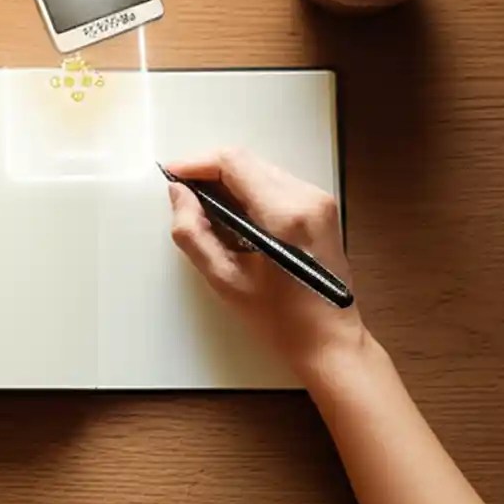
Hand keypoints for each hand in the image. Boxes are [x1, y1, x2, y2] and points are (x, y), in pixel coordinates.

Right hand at [166, 148, 364, 377]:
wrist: (330, 342)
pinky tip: (234, 219)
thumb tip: (179, 195)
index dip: (197, 163)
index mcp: (286, 214)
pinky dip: (249, 192)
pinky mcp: (320, 208)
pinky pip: (275, 185)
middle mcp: (307, 198)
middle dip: (210, 173)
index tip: (173, 175)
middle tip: (184, 197)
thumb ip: (194, 232)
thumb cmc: (282, 321)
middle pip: (247, 162)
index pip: (234, 162)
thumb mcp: (226, 279)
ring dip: (229, 183)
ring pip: (260, 170)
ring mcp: (318, 201)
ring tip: (205, 211)